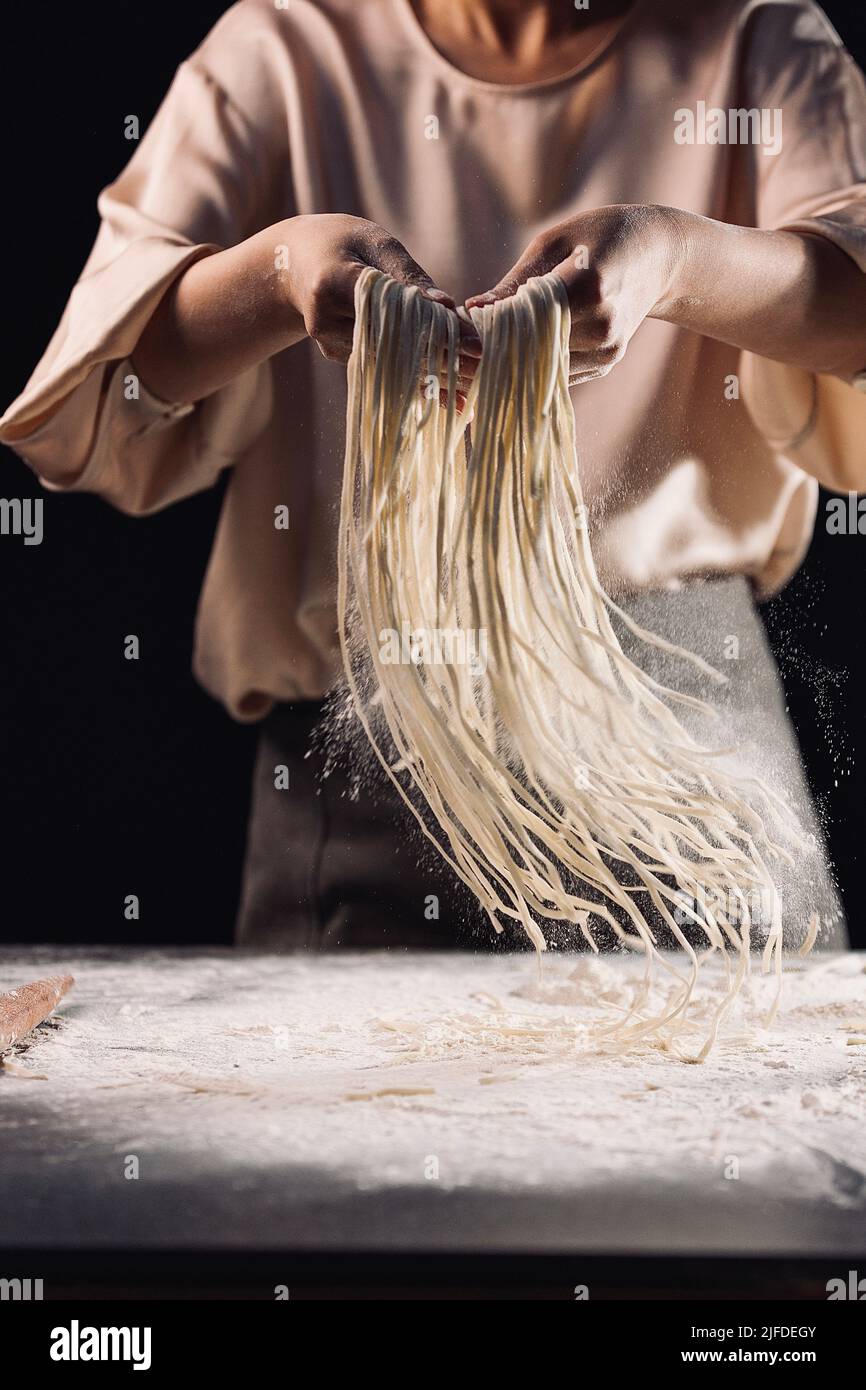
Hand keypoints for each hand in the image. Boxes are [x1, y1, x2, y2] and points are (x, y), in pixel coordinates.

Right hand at [283, 213, 481, 377]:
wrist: (295, 264)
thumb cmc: (344, 244)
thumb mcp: (378, 246)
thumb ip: (410, 278)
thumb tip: (448, 309)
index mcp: (332, 283)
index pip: (393, 310)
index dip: (435, 329)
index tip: (474, 344)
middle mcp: (326, 322)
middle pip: (394, 346)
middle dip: (442, 362)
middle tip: (484, 372)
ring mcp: (330, 344)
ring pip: (390, 364)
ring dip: (433, 378)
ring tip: (471, 393)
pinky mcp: (338, 357)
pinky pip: (384, 368)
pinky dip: (416, 380)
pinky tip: (447, 398)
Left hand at [465, 205, 684, 384]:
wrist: (657, 255)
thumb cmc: (599, 235)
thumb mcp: (554, 241)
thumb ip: (515, 280)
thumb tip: (472, 308)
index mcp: (589, 285)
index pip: (526, 318)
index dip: (491, 325)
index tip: (465, 325)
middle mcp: (603, 324)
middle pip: (532, 348)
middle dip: (497, 346)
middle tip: (466, 345)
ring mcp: (608, 348)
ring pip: (543, 366)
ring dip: (513, 360)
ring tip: (488, 345)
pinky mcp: (608, 362)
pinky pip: (559, 372)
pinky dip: (535, 365)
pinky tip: (516, 353)